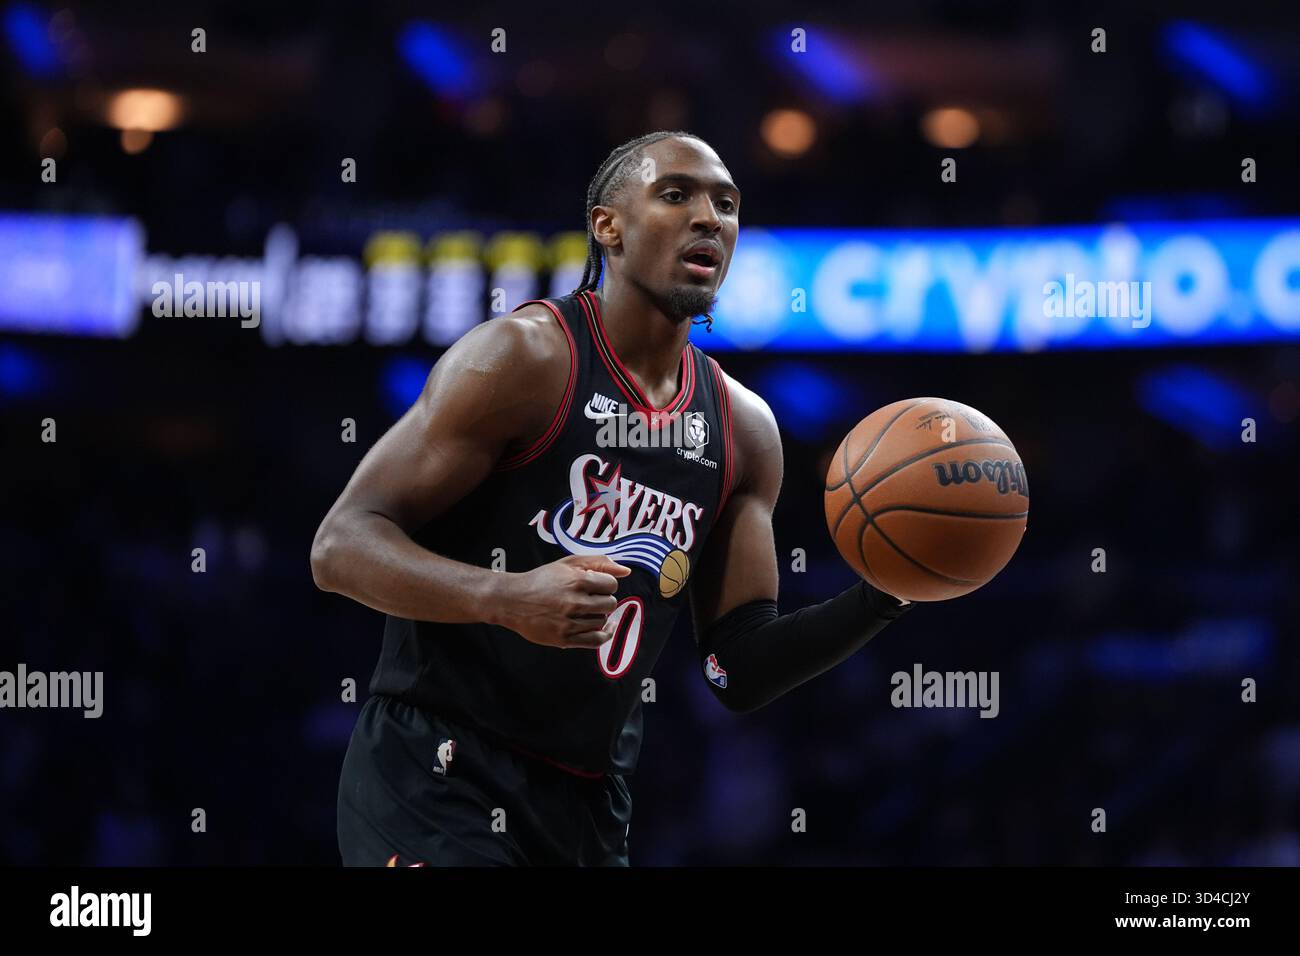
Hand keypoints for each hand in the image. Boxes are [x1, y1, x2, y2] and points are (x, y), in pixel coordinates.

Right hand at [491, 554, 632, 648]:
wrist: (512, 601)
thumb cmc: (541, 580)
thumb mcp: (567, 563)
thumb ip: (598, 562)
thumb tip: (626, 571)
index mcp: (576, 581)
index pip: (611, 585)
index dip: (606, 585)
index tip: (596, 586)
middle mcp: (574, 602)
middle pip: (610, 604)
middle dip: (604, 600)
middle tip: (591, 599)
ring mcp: (569, 622)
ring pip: (602, 621)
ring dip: (599, 615)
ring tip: (585, 610)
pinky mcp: (564, 639)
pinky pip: (596, 640)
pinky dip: (605, 634)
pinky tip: (606, 628)